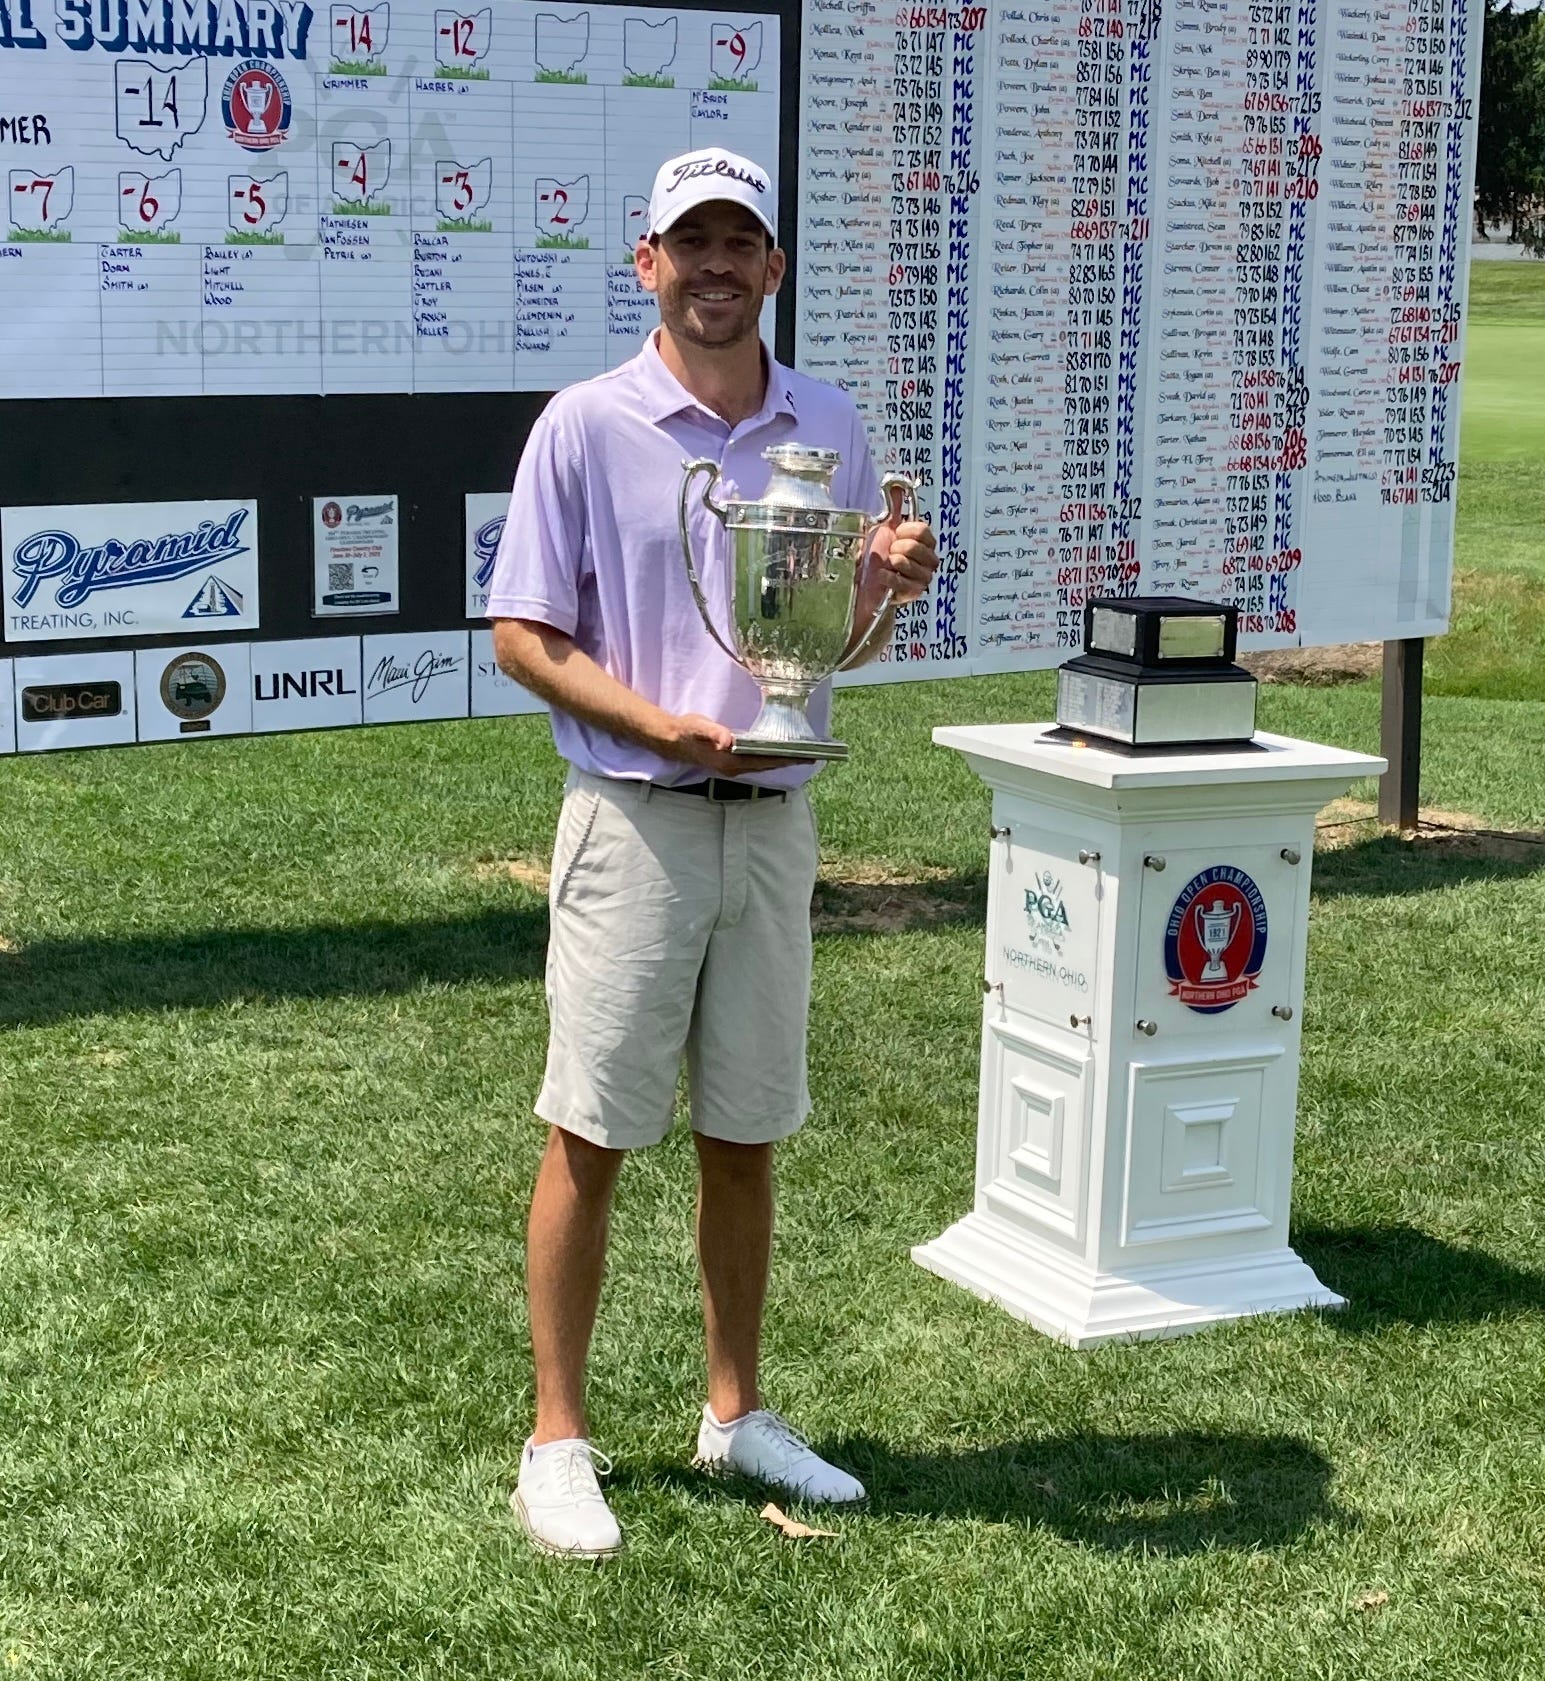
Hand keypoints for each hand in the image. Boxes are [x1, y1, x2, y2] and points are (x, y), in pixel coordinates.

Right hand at [663, 713, 808, 777]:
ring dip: (784, 760)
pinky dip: (773, 758)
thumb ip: (713, 733)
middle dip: (792, 760)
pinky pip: (759, 762)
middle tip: (815, 754)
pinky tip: (781, 752)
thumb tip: (726, 741)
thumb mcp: (698, 727)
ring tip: (803, 753)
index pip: (766, 761)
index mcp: (731, 762)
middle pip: (770, 765)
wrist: (673, 740)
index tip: (807, 756)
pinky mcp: (734, 763)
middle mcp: (735, 768)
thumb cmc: (687, 732)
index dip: (787, 758)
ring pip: (765, 765)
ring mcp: (735, 767)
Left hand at [857, 517, 938, 619]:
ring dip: (891, 563)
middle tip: (890, 552)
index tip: (895, 534)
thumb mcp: (884, 529)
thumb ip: (894, 509)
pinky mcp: (914, 593)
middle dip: (895, 548)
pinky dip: (888, 577)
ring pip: (907, 564)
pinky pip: (901, 582)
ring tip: (887, 565)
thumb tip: (897, 485)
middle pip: (915, 546)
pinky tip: (883, 575)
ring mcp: (923, 578)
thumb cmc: (876, 557)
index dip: (905, 531)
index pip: (923, 530)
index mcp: (925, 542)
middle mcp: (929, 560)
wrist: (865, 584)